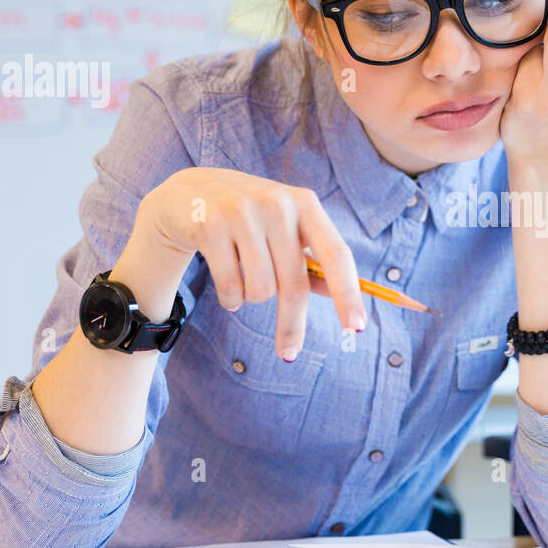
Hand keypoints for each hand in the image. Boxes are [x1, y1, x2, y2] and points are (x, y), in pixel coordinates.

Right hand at [141, 167, 365, 358]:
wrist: (190, 193)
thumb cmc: (252, 219)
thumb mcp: (285, 232)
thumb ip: (312, 262)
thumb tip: (339, 297)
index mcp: (306, 205)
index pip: (336, 254)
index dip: (348, 293)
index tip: (356, 327)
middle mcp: (278, 205)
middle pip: (294, 283)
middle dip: (292, 324)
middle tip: (289, 354)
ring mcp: (242, 213)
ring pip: (261, 289)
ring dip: (252, 299)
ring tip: (244, 283)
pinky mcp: (210, 226)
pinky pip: (230, 287)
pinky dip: (231, 299)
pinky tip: (226, 284)